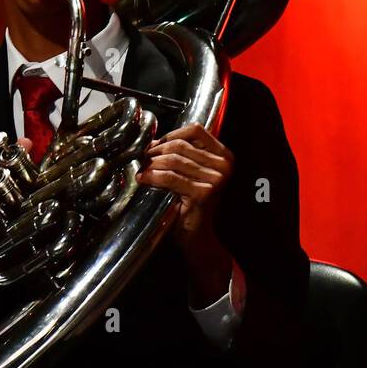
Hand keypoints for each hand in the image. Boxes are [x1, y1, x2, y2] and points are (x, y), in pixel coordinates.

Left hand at [136, 121, 233, 250]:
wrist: (199, 237)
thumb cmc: (191, 205)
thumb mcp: (192, 173)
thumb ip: (181, 155)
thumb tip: (153, 141)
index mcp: (224, 156)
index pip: (196, 130)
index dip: (172, 134)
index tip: (156, 145)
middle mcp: (224, 165)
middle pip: (181, 145)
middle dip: (157, 151)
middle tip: (143, 159)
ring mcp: (216, 179)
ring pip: (174, 160)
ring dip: (152, 164)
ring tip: (142, 170)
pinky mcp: (203, 193)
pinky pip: (170, 178)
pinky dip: (153, 177)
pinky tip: (143, 179)